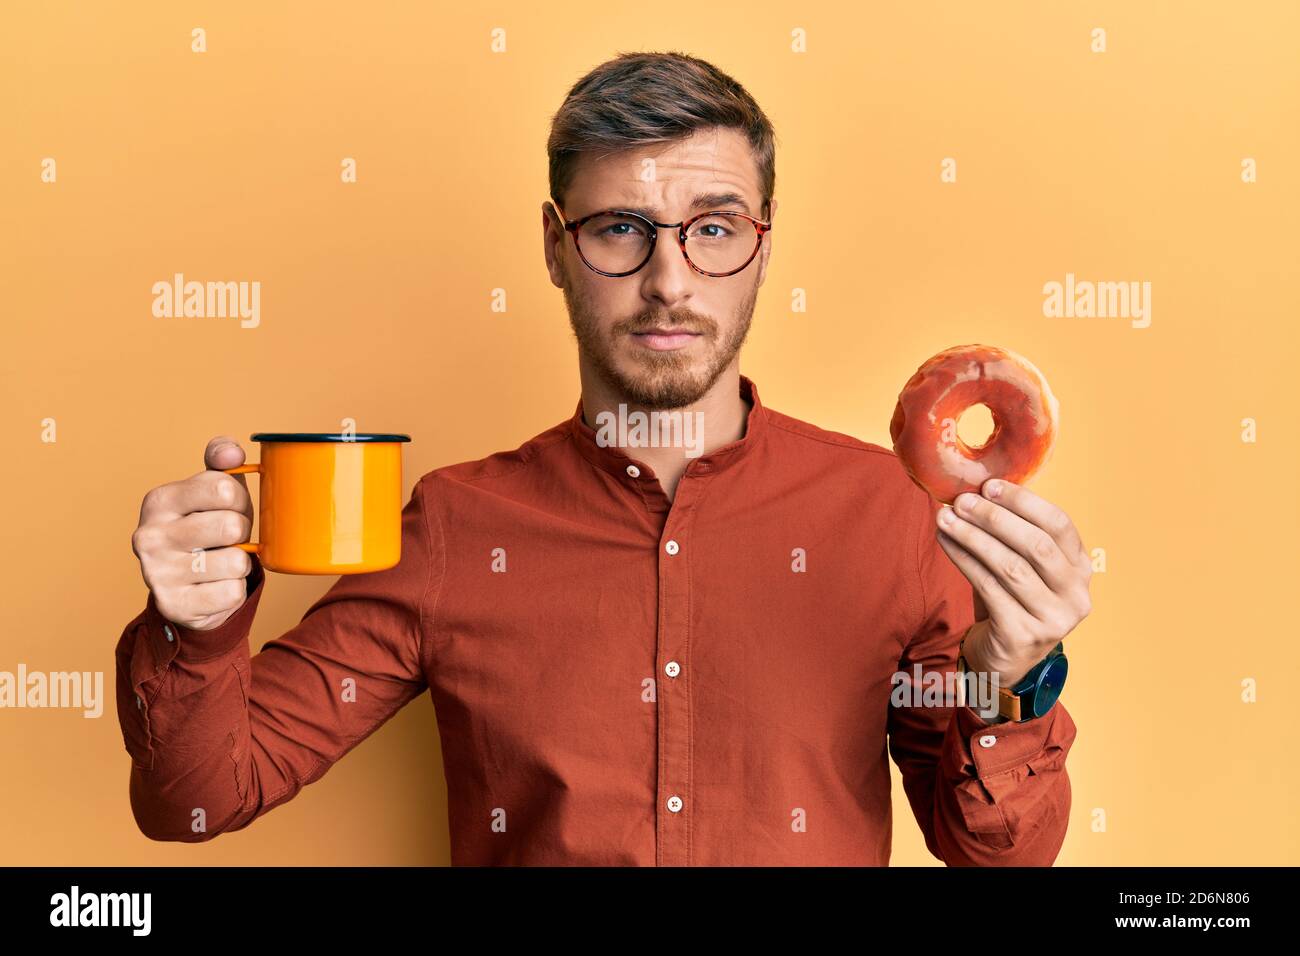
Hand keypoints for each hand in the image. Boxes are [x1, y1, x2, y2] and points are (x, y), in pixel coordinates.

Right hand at [130, 436, 255, 631]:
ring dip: (239, 564)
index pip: (224, 488)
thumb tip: (232, 453)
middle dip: (242, 533)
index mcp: (159, 500)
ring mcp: (157, 573)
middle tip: (227, 539)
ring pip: (236, 562)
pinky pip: (232, 593)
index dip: (240, 500)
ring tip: (219, 562)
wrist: (187, 587)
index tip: (228, 508)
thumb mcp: (210, 490)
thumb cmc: (206, 527)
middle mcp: (149, 535)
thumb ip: (221, 461)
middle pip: (232, 526)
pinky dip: (233, 590)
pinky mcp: (174, 605)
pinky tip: (214, 585)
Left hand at [934, 478, 1091, 691]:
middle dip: (994, 518)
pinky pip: (987, 588)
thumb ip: (1014, 533)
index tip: (989, 486)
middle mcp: (1075, 595)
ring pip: (1009, 566)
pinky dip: (963, 560)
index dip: (1024, 502)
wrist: (1005, 658)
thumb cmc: (1012, 600)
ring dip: (973, 537)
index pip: (1059, 524)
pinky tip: (945, 542)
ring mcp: (1053, 619)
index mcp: (1081, 568)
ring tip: (945, 518)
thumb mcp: (1024, 566)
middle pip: (1035, 545)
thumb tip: (979, 490)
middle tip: (962, 501)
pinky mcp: (1023, 635)